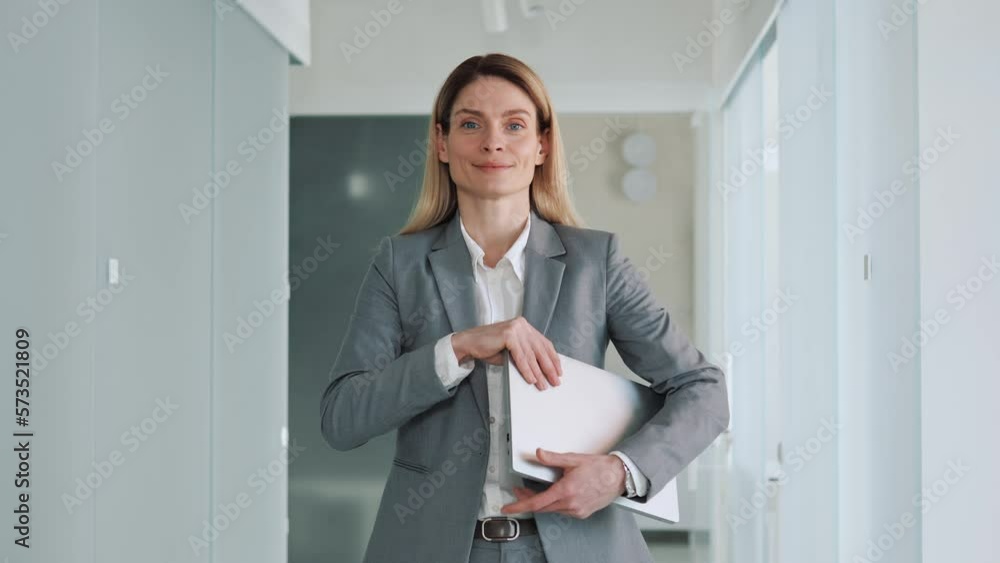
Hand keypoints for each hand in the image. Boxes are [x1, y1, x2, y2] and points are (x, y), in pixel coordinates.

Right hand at [451, 317, 561, 390]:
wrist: (469, 343)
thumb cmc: (490, 348)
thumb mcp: (513, 351)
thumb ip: (526, 355)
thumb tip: (542, 370)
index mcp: (525, 326)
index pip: (544, 343)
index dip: (553, 358)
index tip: (559, 371)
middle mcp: (522, 325)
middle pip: (540, 349)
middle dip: (549, 367)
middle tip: (555, 381)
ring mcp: (516, 328)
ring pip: (531, 355)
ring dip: (538, 372)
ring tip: (543, 384)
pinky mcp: (509, 335)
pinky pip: (521, 357)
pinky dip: (527, 370)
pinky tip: (531, 379)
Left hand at [500, 448, 625, 518]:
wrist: (619, 477)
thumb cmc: (600, 468)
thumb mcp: (574, 459)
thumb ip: (553, 458)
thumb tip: (539, 454)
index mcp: (566, 490)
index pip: (536, 502)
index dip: (519, 506)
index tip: (509, 507)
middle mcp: (571, 503)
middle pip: (541, 507)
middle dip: (527, 500)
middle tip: (519, 491)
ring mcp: (577, 510)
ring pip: (552, 509)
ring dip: (542, 502)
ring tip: (535, 491)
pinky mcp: (582, 513)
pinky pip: (563, 510)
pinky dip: (555, 503)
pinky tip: (556, 494)